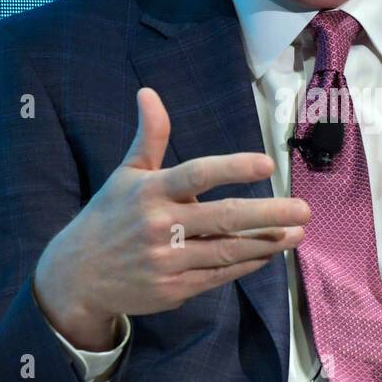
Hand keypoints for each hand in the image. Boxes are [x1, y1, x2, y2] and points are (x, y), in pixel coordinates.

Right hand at [34, 87, 309, 348]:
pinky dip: (247, 264)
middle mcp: (161, 225)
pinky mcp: (174, 289)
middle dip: (269, 214)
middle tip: (304, 209)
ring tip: (296, 233)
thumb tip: (148, 93)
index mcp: (151, 192)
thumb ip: (149, 137)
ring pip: (228, 251)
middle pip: (224, 217)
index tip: (267, 162)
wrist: (77, 276)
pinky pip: (219, 275)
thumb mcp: (126, 175)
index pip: (197, 174)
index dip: (233, 167)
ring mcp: (168, 260)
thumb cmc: (109, 217)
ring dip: (267, 243)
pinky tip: (268, 253)